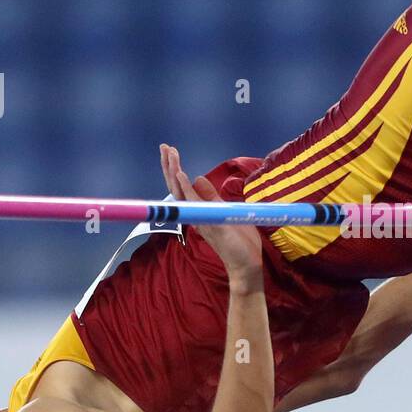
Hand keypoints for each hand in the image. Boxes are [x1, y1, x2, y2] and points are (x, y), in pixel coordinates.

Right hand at [160, 144, 262, 284]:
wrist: (247, 265)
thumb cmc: (238, 241)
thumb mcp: (224, 210)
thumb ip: (211, 196)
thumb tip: (199, 178)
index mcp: (198, 210)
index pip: (181, 186)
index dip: (174, 169)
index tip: (169, 150)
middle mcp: (195, 215)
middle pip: (176, 187)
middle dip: (169, 166)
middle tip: (164, 146)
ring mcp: (201, 220)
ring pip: (182, 194)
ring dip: (176, 172)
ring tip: (170, 155)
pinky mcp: (211, 226)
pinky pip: (195, 206)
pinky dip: (187, 190)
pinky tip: (183, 175)